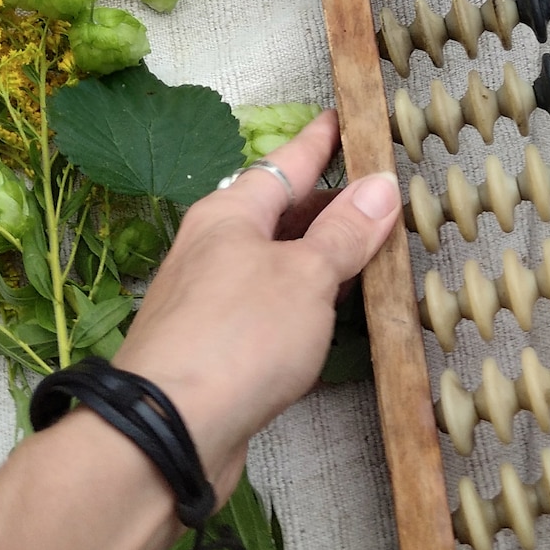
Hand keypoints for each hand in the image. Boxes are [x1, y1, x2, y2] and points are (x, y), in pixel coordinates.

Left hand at [112, 109, 399, 500]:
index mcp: (230, 213)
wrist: (168, 432)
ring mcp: (209, 300)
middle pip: (279, 212)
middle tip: (379, 195)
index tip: (344, 117)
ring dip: (318, 256)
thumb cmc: (238, 336)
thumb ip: (345, 233)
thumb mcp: (306, 275)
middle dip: (327, 203)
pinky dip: (304, 301)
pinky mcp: (214, 349)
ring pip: (274, 262)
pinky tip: (329, 315)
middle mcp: (213, 248)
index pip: (286, 162)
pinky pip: (269, 307)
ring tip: (369, 251)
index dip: (321, 141)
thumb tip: (380, 185)